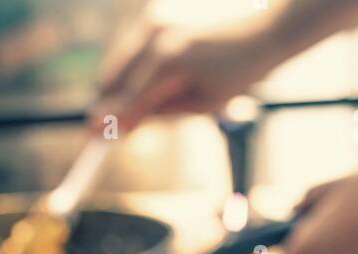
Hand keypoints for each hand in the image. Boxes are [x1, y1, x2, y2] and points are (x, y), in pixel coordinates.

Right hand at [91, 18, 274, 133]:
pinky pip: (137, 45)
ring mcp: (156, 16)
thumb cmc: (240, 71)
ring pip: (123, 58)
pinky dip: (136, 65)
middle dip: (108, 102)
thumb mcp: (202, 103)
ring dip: (121, 84)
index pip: (128, 100)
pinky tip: (150, 79)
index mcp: (167, 62)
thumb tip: (128, 125)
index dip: (109, 121)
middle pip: (115, 75)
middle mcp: (156, 34)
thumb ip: (161, 112)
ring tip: (126, 107)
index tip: (90, 137)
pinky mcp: (160, 9)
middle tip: (98, 128)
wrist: (266, 25)